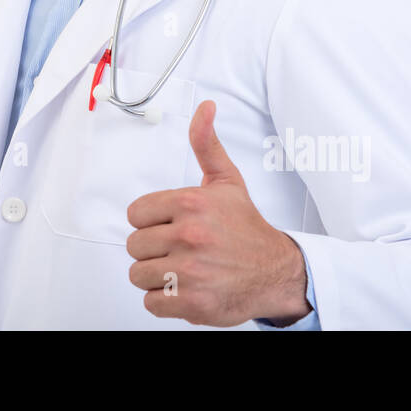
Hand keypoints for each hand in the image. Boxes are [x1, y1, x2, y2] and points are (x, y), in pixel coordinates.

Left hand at [126, 99, 311, 325]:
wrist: (275, 271)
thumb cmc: (246, 228)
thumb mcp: (226, 181)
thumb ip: (206, 143)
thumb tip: (205, 108)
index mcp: (191, 203)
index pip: (134, 215)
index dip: (150, 221)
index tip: (170, 225)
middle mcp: (189, 236)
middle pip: (134, 245)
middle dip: (153, 249)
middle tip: (178, 249)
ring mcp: (189, 272)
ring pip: (138, 274)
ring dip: (156, 276)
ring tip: (181, 269)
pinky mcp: (191, 303)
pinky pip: (151, 302)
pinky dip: (164, 300)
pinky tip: (184, 288)